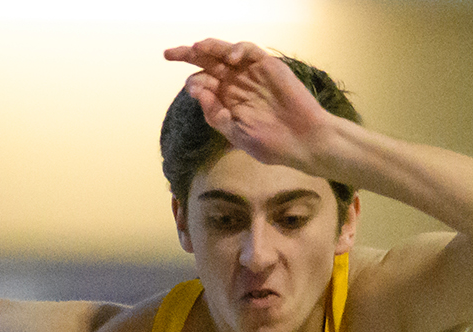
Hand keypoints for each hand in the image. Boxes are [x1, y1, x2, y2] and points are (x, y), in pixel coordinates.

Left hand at [164, 39, 336, 172]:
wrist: (304, 141)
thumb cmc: (272, 143)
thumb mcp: (236, 133)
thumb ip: (216, 115)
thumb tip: (197, 91)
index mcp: (227, 101)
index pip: (203, 84)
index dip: (194, 84)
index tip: (193, 90)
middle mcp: (236, 84)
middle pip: (208, 64)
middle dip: (187, 56)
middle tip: (169, 53)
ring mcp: (251, 73)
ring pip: (224, 53)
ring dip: (209, 48)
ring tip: (195, 47)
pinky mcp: (268, 66)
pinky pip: (249, 50)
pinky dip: (238, 50)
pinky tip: (230, 59)